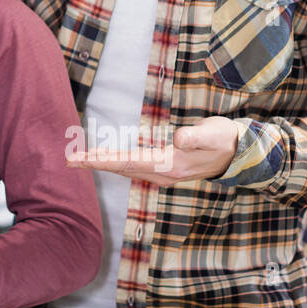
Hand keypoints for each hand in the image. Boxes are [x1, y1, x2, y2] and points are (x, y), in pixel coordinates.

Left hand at [67, 116, 243, 186]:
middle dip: (93, 165)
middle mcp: (163, 174)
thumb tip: (178, 139)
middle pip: (121, 168)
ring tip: (78, 160)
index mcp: (170, 165)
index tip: (80, 160)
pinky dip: (114, 163)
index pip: (128, 162)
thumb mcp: (214, 133)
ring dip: (101, 165)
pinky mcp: (164, 169)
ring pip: (125, 169)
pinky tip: (104, 160)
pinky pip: (132, 167)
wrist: (239, 154)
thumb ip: (197, 137)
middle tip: (67, 161)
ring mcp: (163, 174)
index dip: (102, 160)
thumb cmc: (225, 139)